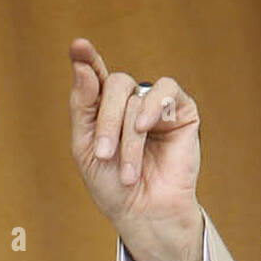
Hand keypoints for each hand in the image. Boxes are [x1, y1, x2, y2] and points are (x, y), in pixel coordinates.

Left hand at [69, 37, 203, 260]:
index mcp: (103, 109)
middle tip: (105, 155)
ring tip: (126, 169)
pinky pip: (165, 91)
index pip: (94, 75)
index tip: (77, 46)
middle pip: (114, 86)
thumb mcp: (86, 148)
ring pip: (135, 96)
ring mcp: (156, 105)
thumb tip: (83, 67)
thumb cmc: (112, 186)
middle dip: (105, 122)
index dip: (86, 58)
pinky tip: (146, 127)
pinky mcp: (182, 111)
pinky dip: (153, 108)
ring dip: (127, 134)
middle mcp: (130, 102)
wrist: (143, 213)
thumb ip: (83, 107)